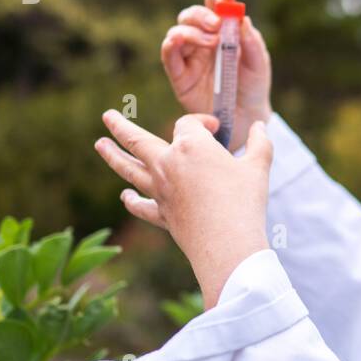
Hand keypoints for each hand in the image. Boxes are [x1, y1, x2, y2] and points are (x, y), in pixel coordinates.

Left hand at [93, 109, 272, 307]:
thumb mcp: (259, 165)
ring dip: (112, 156)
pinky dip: (132, 200)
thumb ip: (260, 142)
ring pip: (129, 170)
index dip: (202, 122)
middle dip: (120, 127)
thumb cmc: (244, 200)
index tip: (215, 129)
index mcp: (191, 146)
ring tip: (100, 144)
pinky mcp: (161, 214)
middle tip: (107, 116)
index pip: (188, 124)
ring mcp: (160, 190)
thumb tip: (260, 125)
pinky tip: (125, 195)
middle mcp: (168, 164)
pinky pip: (141, 205)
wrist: (227, 243)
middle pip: (138, 140)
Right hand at [161, 0, 272, 151]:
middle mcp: (203, 39)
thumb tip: (243, 19)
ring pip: (178, 32)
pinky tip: (176, 41)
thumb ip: (252, 43)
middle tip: (216, 24)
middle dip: (202, 15)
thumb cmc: (254, 86)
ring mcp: (189, 56)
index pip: (215, 4)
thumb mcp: (259, 64)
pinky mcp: (179, 75)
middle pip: (192, 15)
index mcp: (224, 30)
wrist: (246, 118)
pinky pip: (168, 56)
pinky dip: (170, 45)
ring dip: (191, 31)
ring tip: (211, 42)